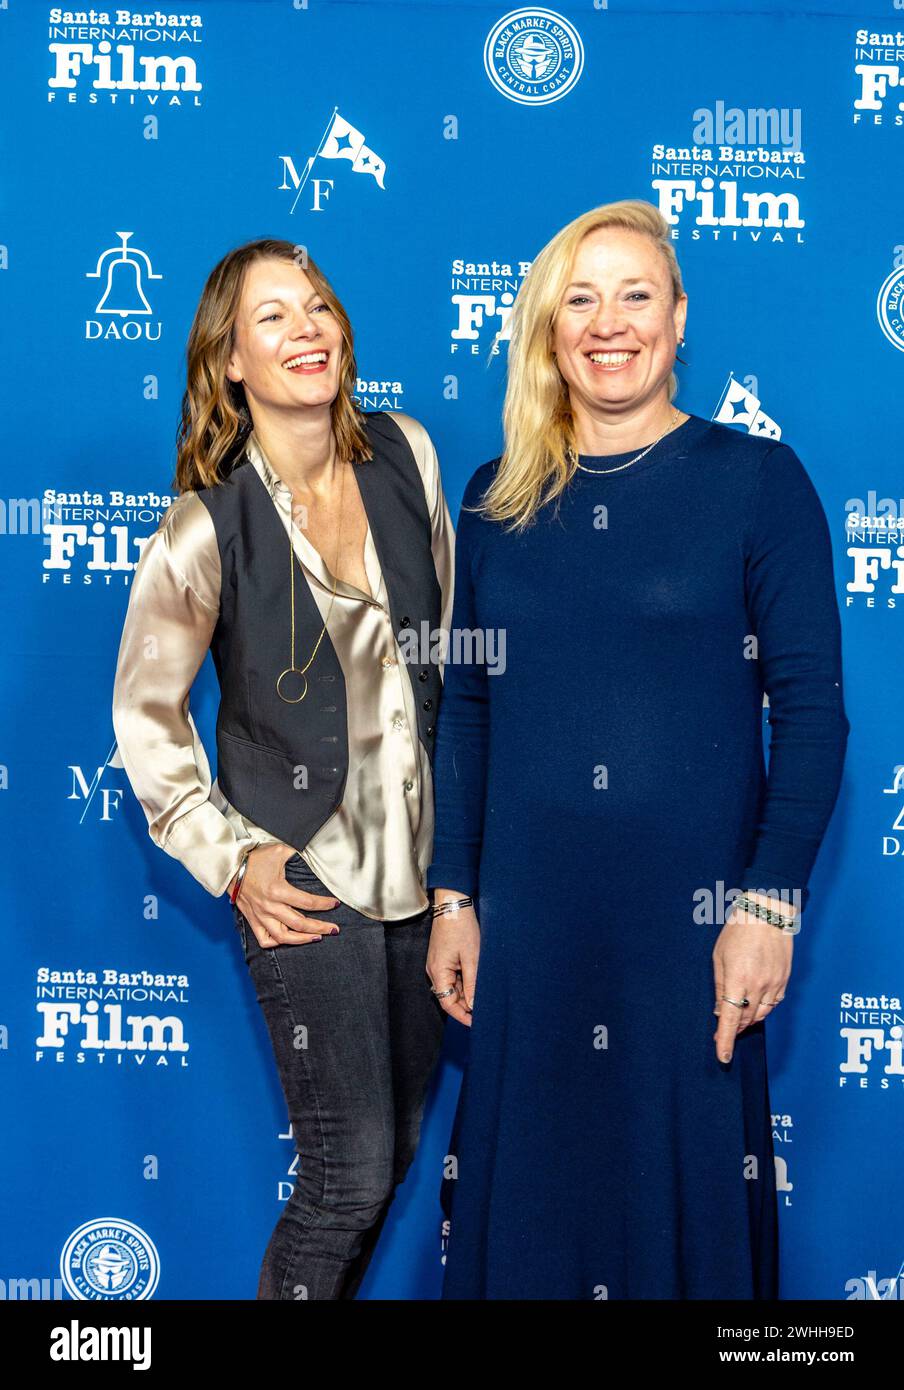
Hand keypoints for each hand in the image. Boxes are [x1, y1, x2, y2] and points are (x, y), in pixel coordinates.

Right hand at [228, 843, 338, 948]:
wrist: (230, 867)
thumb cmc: (255, 859)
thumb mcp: (280, 851)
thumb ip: (298, 854)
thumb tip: (314, 856)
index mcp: (278, 890)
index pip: (308, 902)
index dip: (324, 904)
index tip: (335, 904)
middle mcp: (269, 907)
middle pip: (300, 923)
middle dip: (320, 927)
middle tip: (334, 928)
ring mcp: (260, 916)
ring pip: (284, 936)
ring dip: (302, 939)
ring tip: (317, 937)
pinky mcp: (252, 920)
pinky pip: (265, 939)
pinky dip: (277, 942)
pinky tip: (289, 939)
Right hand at [426, 889, 479, 1026]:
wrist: (453, 904)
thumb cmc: (462, 928)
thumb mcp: (472, 958)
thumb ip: (472, 984)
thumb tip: (474, 1006)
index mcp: (438, 972)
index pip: (447, 1003)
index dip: (462, 1016)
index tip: (476, 1023)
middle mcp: (434, 971)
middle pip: (449, 996)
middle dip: (466, 1005)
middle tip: (485, 1010)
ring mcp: (437, 964)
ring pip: (452, 987)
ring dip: (466, 992)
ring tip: (484, 994)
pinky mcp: (442, 958)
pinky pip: (452, 976)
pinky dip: (464, 981)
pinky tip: (477, 980)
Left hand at [712, 895, 793, 1062]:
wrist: (767, 913)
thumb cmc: (737, 931)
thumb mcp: (719, 957)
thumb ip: (720, 987)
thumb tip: (720, 1012)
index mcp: (738, 979)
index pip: (731, 1019)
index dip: (726, 1040)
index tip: (723, 1057)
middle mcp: (759, 985)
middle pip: (746, 1019)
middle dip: (735, 1028)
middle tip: (722, 1030)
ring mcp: (775, 983)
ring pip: (762, 1014)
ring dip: (749, 1019)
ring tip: (738, 1017)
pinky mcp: (785, 980)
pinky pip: (774, 1003)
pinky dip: (764, 1008)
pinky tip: (755, 1003)